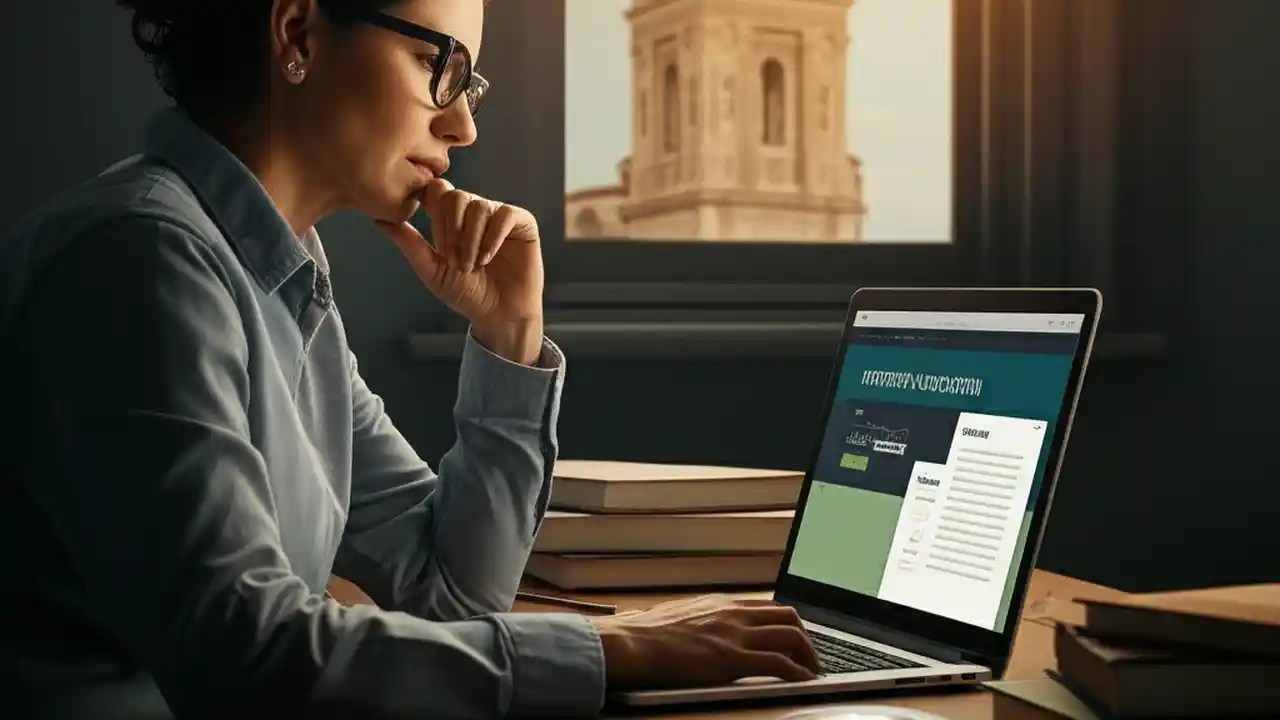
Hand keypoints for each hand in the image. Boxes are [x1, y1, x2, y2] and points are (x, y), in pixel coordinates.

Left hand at [375, 178, 544, 362]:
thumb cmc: (466, 294)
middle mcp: (475, 211)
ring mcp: (498, 215)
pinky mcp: (522, 222)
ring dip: (471, 239)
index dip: (431, 208)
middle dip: (450, 229)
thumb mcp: (431, 270)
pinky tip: (488, 257)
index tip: (434, 237)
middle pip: (456, 195)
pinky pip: (505, 214)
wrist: (499, 315)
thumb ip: (409, 243)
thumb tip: (378, 219)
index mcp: (451, 219)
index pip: (437, 191)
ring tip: (471, 265)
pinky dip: (493, 237)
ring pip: (479, 206)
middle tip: (453, 260)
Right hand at [591, 594, 820, 689]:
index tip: (792, 638)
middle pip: (787, 616)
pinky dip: (798, 673)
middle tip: (807, 657)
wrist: (634, 643)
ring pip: (791, 636)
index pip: (767, 607)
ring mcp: (736, 635)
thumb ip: (699, 619)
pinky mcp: (733, 659)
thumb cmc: (646, 634)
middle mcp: (734, 614)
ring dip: (808, 656)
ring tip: (811, 672)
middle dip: (804, 637)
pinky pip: (780, 663)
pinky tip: (803, 682)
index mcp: (721, 604)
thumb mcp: (680, 615)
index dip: (785, 624)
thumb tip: (701, 628)